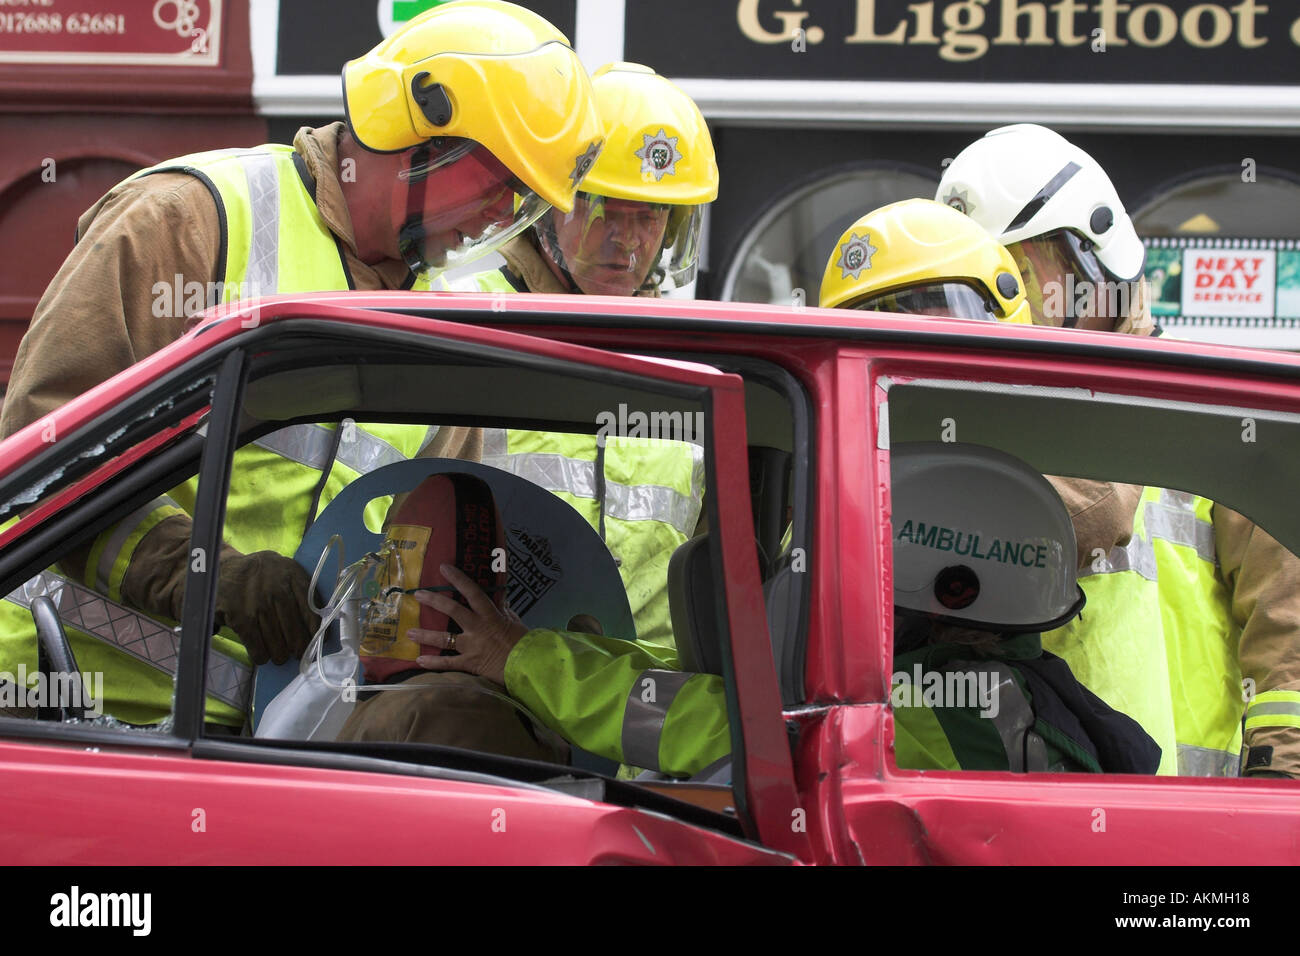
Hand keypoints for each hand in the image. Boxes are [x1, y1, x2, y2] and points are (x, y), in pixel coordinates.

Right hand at [215, 551, 317, 664]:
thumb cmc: (264, 572)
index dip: (317, 631)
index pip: (312, 611)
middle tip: (298, 654)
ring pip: (277, 641)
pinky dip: (261, 655)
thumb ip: (304, 590)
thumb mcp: (287, 570)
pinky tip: (263, 657)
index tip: (319, 642)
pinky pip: (256, 644)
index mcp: (294, 577)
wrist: (224, 567)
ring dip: (280, 655)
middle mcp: (278, 591)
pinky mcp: (240, 618)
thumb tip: (325, 617)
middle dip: (299, 648)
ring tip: (281, 657)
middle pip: (295, 631)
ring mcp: (258, 605)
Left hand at [409, 564, 525, 685]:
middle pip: (452, 610)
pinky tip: (419, 660)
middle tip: (418, 595)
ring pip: (445, 638)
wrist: (528, 666)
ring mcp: (472, 646)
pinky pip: (448, 663)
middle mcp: (478, 627)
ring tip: (409, 632)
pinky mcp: (470, 663)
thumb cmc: (524, 643)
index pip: (472, 592)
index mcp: (490, 614)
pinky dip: (433, 662)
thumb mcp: (515, 622)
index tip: (444, 568)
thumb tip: (500, 601)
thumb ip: (504, 611)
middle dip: (434, 601)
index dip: (458, 579)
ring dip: (425, 635)